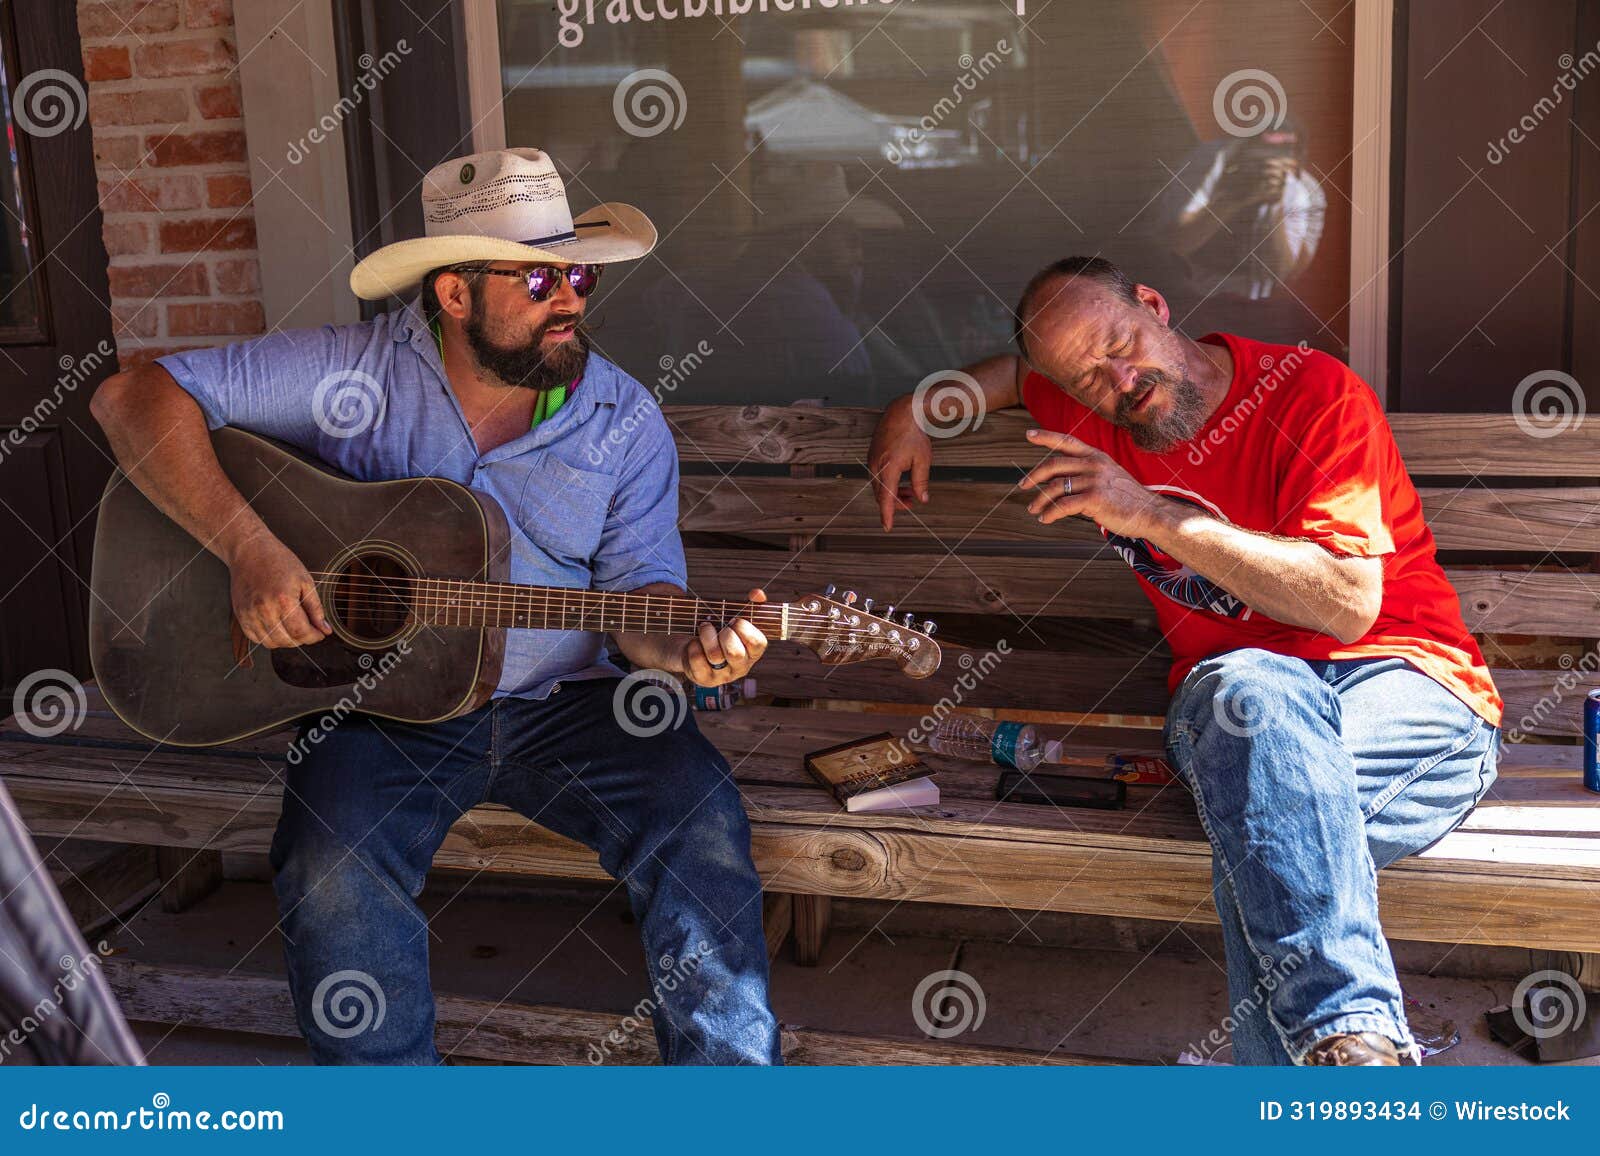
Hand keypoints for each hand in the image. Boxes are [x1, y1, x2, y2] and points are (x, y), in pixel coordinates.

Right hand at [228, 532, 331, 649]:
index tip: (319, 634)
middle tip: (309, 630)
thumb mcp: (305, 581)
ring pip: (270, 643)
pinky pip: (255, 638)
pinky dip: (269, 638)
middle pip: (286, 640)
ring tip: (293, 627)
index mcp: (283, 599)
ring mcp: (249, 614)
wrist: (249, 551)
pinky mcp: (240, 615)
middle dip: (302, 640)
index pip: (300, 632)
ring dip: (286, 641)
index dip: (313, 637)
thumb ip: (316, 608)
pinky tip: (278, 626)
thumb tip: (325, 630)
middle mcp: (264, 609)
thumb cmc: (279, 562)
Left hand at [682, 588, 767, 685]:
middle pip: (735, 652)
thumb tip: (758, 594)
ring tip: (704, 628)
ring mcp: (722, 676)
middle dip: (724, 634)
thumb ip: (750, 605)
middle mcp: (741, 667)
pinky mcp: (704, 679)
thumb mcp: (734, 619)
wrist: (694, 647)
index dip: (744, 628)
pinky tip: (695, 642)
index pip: (757, 643)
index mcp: (753, 653)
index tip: (733, 621)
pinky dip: (693, 645)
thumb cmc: (719, 633)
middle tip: (719, 627)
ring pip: (714, 655)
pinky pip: (697, 659)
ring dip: (706, 634)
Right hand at [868, 394, 933, 530]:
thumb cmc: (913, 434)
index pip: (886, 498)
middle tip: (912, 504)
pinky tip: (901, 479)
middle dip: (895, 503)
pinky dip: (888, 482)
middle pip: (881, 494)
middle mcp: (876, 466)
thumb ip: (921, 482)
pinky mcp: (872, 456)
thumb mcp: (923, 460)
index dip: (887, 514)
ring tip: (909, 492)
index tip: (887, 527)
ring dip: (892, 492)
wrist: (902, 412)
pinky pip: (877, 476)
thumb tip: (921, 499)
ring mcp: (872, 461)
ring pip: (878, 486)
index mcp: (888, 468)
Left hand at [1018, 429, 1165, 538]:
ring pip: (1055, 488)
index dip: (1046, 437)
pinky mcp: (1095, 498)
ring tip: (1034, 510)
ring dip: (1040, 500)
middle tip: (1023, 486)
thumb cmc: (1127, 498)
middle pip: (1053, 465)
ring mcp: (1094, 480)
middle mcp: (1094, 464)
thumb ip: (1086, 472)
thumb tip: (1059, 480)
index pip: (1067, 441)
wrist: (1150, 512)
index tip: (1028, 435)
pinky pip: (1063, 505)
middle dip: (1034, 476)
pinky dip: (1050, 513)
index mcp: (1096, 456)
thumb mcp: (1108, 475)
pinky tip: (1046, 519)